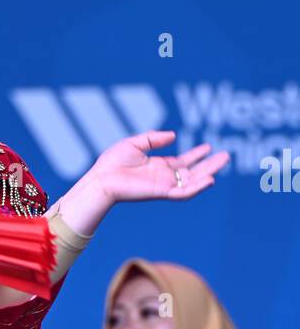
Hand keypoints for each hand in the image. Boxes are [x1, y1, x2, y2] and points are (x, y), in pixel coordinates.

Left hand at [54, 131, 229, 234]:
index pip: (183, 162)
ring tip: (223, 162)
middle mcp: (164, 177)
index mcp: (158, 167)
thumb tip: (173, 135)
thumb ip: (153, 139)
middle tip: (226, 156)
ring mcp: (164, 186)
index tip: (208, 147)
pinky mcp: (161, 193)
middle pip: (193, 172)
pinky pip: (183, 193)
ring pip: (192, 182)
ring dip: (209, 173)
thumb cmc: (112, 163)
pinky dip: (197, 188)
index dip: (196, 155)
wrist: (101, 179)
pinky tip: (210, 180)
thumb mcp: (135, 143)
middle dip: (209, 164)